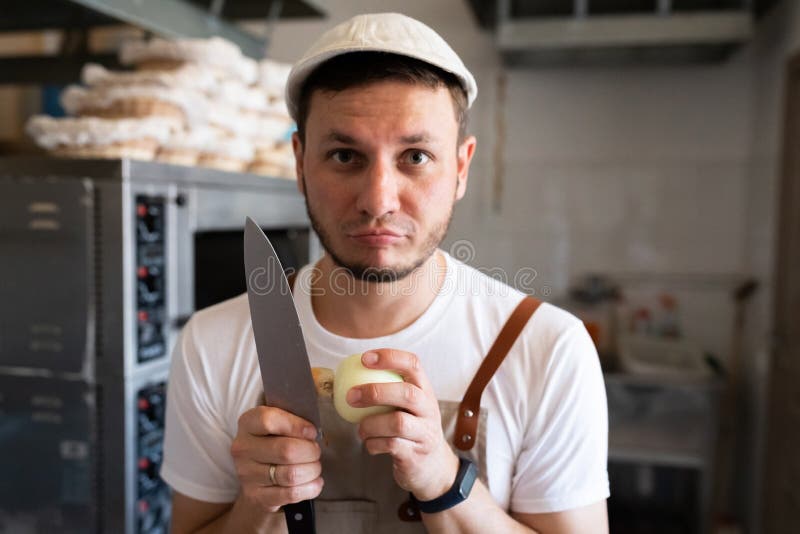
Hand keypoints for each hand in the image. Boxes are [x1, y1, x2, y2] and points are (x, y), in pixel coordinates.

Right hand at [229, 406, 323, 512]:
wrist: (257, 475)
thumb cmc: (275, 441)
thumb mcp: (279, 423)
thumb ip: (293, 420)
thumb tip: (313, 431)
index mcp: (248, 423)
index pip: (268, 420)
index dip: (296, 426)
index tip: (312, 431)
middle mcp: (243, 448)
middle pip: (286, 450)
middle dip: (310, 451)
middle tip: (316, 451)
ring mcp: (247, 474)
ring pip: (291, 474)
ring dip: (312, 470)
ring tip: (315, 466)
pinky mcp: (256, 496)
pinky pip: (291, 494)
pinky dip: (310, 488)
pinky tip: (315, 482)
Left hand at [347, 349, 459, 501]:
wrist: (433, 468)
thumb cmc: (411, 430)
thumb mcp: (407, 408)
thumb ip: (388, 392)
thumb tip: (347, 377)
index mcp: (424, 390)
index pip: (413, 364)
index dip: (389, 358)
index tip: (365, 358)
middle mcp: (428, 408)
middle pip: (407, 393)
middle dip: (375, 392)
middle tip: (351, 396)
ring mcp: (425, 432)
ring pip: (398, 422)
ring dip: (371, 424)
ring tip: (361, 429)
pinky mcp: (416, 454)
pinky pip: (391, 445)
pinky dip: (373, 444)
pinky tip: (369, 444)